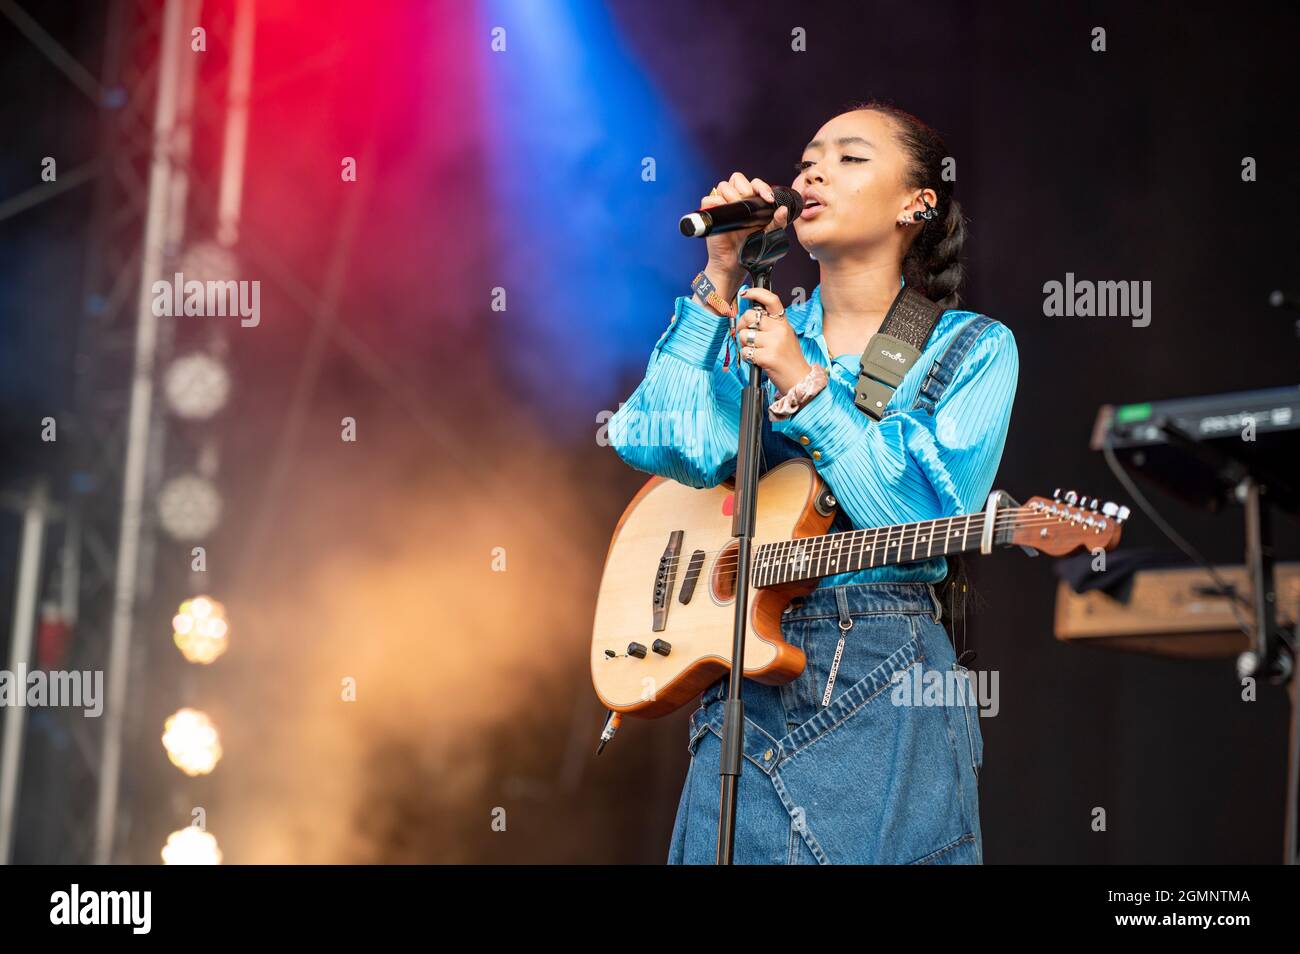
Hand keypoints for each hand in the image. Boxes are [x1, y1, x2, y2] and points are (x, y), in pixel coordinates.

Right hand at [699, 172, 790, 301]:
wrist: (735, 264)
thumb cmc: (750, 249)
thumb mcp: (768, 234)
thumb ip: (778, 222)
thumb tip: (783, 209)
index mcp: (750, 202)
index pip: (754, 182)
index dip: (761, 186)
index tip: (768, 199)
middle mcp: (735, 200)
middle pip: (737, 178)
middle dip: (746, 189)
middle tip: (751, 205)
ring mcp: (722, 206)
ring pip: (723, 186)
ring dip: (732, 195)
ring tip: (739, 212)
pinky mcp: (711, 214)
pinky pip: (709, 199)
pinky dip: (716, 202)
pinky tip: (726, 213)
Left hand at [734, 287, 810, 393]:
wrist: (799, 379)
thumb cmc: (788, 359)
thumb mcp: (784, 336)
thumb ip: (770, 326)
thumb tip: (749, 316)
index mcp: (784, 323)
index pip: (771, 300)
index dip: (756, 293)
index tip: (745, 294)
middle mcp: (780, 330)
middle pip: (750, 317)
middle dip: (742, 325)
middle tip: (746, 335)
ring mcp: (774, 343)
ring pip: (744, 335)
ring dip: (744, 344)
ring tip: (754, 351)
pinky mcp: (768, 356)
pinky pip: (745, 351)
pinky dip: (747, 357)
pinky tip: (756, 361)